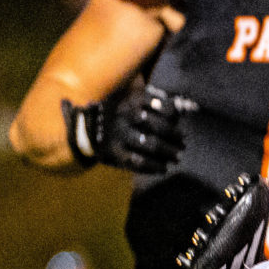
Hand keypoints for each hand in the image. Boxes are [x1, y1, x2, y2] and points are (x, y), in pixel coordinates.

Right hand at [63, 85, 188, 174]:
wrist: (84, 129)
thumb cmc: (118, 114)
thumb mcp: (130, 100)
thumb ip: (156, 103)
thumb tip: (185, 108)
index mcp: (128, 100)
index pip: (156, 103)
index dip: (170, 110)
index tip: (177, 118)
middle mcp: (123, 115)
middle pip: (156, 125)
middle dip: (174, 135)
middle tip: (183, 142)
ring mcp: (118, 134)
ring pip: (150, 144)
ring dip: (168, 152)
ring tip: (177, 157)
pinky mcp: (114, 152)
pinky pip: (139, 162)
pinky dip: (155, 166)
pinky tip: (164, 168)